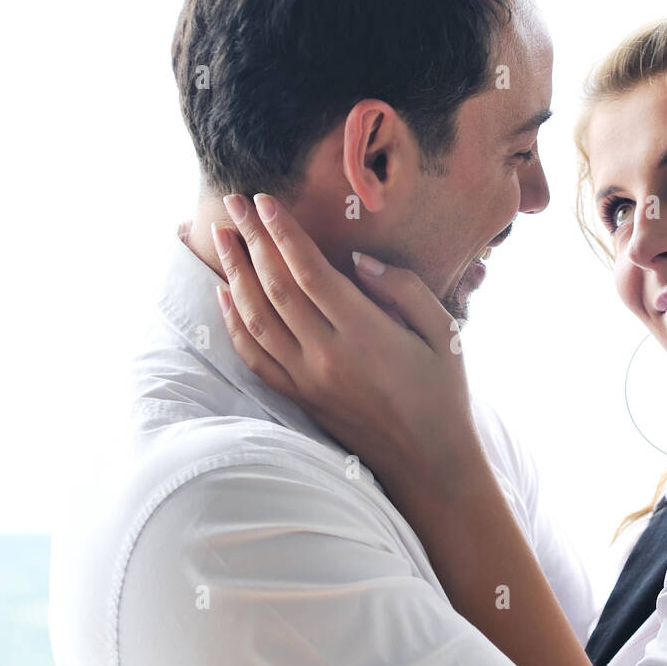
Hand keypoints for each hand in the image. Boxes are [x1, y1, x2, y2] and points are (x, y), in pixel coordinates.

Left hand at [211, 193, 483, 487]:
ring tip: (222, 238)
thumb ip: (404, 289)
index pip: (310, 272)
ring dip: (235, 274)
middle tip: (233, 203)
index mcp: (366, 334)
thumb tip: (359, 259)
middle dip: (250, 241)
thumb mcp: (444, 332)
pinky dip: (234, 324)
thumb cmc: (443, 393)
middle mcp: (328, 357)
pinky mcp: (300, 399)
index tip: (264, 201)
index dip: (283, 233)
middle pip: (275, 288)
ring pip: (256, 320)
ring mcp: (309, 381)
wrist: (430, 464)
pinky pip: (255, 357)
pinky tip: (225, 295)